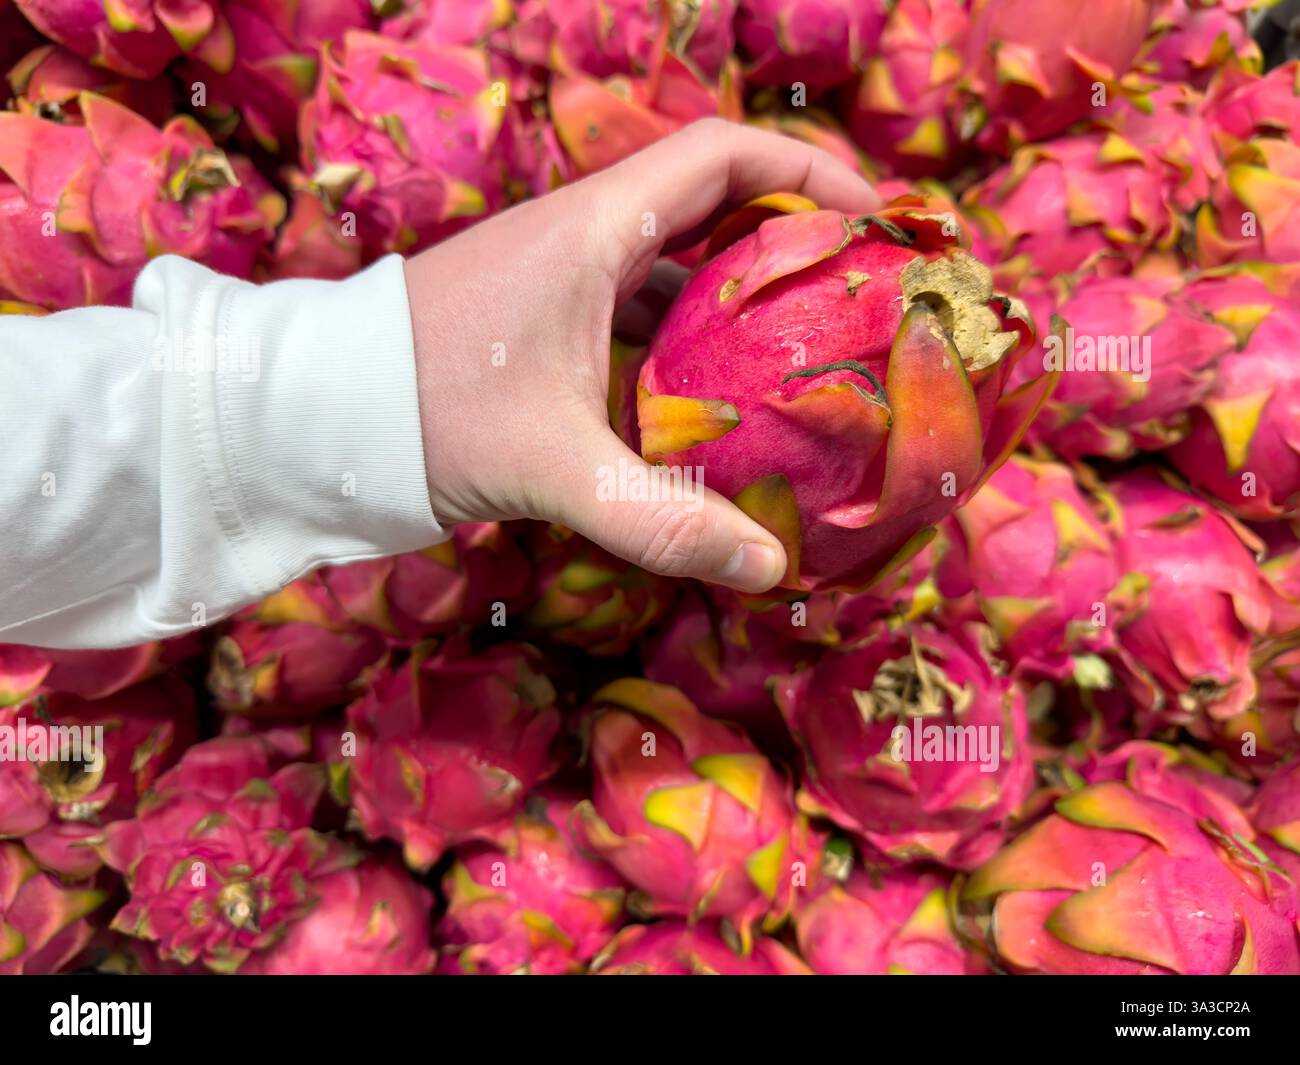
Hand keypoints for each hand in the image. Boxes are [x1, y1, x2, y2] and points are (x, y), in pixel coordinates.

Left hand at [403, 118, 879, 593]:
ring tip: (805, 347)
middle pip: (711, 206)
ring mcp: (558, 283)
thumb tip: (768, 568)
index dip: (807, 171)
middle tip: (857, 290)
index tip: (874, 215)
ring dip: (738, 296)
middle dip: (789, 238)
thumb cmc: (420, 414)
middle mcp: (580, 239)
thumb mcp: (551, 467)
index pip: (721, 156)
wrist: (312, 421)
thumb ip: (659, 520)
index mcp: (591, 230)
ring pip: (674, 267)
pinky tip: (716, 401)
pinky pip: (637, 316)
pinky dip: (687, 344)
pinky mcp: (540, 328)